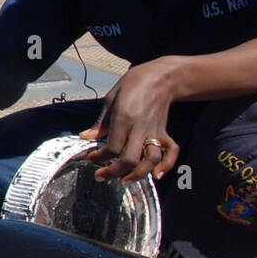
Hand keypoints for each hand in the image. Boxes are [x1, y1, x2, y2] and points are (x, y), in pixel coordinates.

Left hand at [78, 59, 181, 183]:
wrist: (160, 77)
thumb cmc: (132, 85)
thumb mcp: (110, 100)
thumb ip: (100, 123)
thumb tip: (85, 137)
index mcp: (123, 119)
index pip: (111, 148)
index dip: (99, 158)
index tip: (91, 159)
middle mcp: (140, 128)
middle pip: (129, 159)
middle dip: (114, 172)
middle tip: (102, 176)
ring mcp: (154, 131)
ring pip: (150, 160)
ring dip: (138, 174)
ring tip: (124, 181)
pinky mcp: (165, 132)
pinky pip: (170, 151)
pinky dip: (167, 165)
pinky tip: (157, 175)